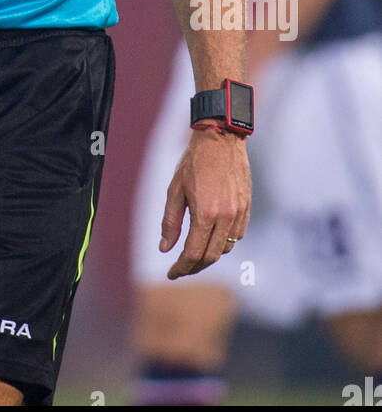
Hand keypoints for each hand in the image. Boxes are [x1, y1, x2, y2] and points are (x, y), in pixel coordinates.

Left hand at [159, 129, 250, 279]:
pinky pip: (237, 236)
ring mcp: (239, 213)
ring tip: (194, 253)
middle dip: (194, 267)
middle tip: (181, 268)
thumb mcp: (174, 190)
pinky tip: (212, 238)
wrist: (220, 139)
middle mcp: (225, 217)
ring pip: (225, 248)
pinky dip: (224, 243)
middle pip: (211, 256)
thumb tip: (165, 248)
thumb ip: (170, 222)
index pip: (194, 253)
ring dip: (209, 256)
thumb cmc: (194, 162)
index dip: (181, 267)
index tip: (171, 273)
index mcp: (205, 213)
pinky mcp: (246, 207)